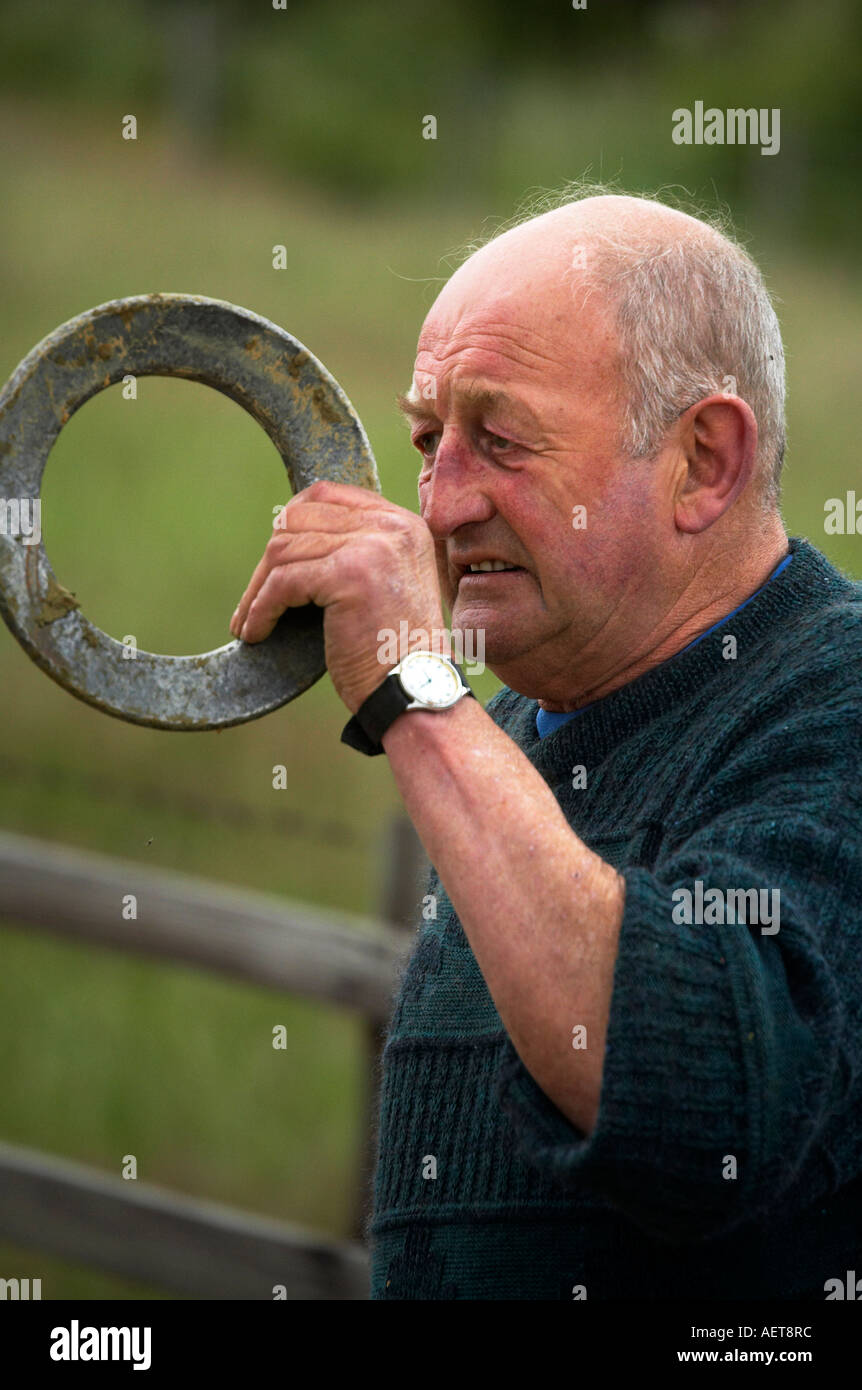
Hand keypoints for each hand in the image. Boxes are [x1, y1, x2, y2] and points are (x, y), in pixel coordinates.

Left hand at [229, 480, 446, 712]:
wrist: (416, 689)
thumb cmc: (395, 652)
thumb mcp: (385, 585)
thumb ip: (356, 552)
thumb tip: (289, 537)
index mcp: (403, 524)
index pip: (328, 495)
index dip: (290, 522)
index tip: (273, 560)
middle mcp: (392, 526)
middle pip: (299, 518)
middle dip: (268, 561)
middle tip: (254, 599)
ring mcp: (373, 547)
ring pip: (284, 550)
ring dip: (257, 590)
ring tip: (249, 622)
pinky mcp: (350, 575)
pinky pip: (282, 583)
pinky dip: (259, 609)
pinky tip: (255, 633)